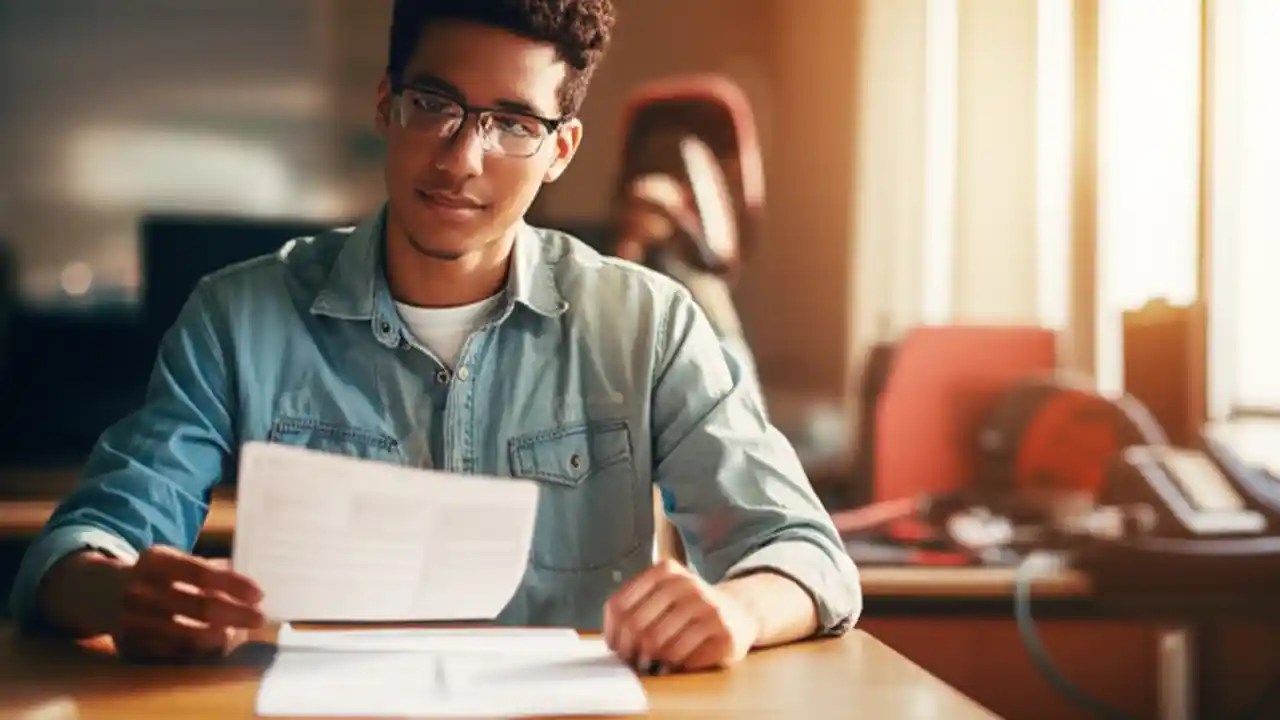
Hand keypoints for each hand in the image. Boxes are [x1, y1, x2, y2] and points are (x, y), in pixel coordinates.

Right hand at [106, 546, 264, 661]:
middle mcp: (140, 589)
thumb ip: (208, 569)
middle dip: (235, 615)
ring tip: (237, 632)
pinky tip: (212, 645)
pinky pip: (173, 654)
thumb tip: (249, 586)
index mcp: (155, 560)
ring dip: (219, 637)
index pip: (201, 572)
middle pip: (198, 607)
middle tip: (259, 618)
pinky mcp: (128, 646)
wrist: (93, 591)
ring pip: (187, 636)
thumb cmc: (150, 574)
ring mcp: (131, 620)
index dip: (233, 584)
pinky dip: (197, 651)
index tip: (259, 594)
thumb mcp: (171, 561)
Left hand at [603, 560, 758, 672]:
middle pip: (635, 626)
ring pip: (658, 643)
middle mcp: (685, 583)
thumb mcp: (664, 595)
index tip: (617, 648)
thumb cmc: (691, 609)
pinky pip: (683, 656)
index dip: (612, 633)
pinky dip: (675, 664)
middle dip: (630, 650)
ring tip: (656, 662)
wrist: (740, 611)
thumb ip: (637, 608)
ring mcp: (706, 605)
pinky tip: (679, 661)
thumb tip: (614, 643)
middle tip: (635, 661)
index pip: (619, 605)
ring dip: (652, 660)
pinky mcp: (722, 630)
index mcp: (664, 570)